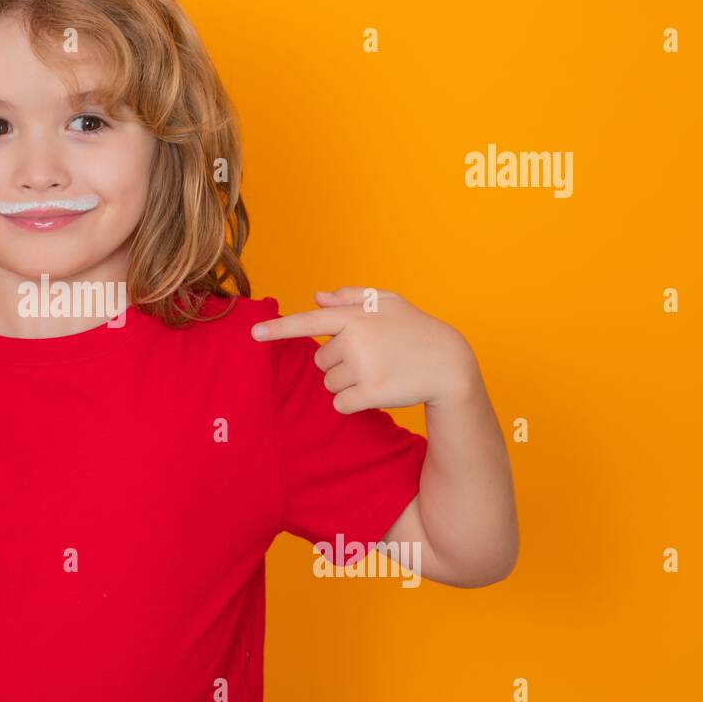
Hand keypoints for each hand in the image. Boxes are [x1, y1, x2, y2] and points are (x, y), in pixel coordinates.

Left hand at [250, 286, 478, 411]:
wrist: (450, 364)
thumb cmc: (416, 330)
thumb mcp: (389, 303)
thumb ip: (351, 298)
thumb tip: (316, 297)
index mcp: (355, 316)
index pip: (308, 322)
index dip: (278, 329)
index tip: (252, 334)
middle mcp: (354, 340)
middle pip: (320, 361)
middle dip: (339, 362)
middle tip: (372, 357)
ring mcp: (363, 367)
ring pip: (329, 384)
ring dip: (348, 382)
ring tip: (379, 371)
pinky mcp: (370, 393)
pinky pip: (340, 404)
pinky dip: (353, 402)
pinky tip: (378, 390)